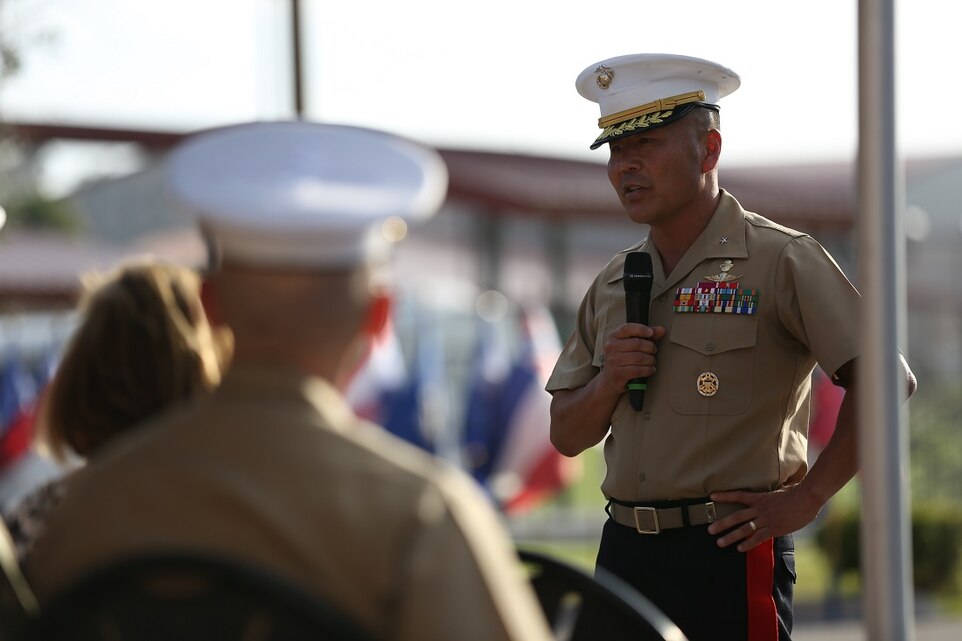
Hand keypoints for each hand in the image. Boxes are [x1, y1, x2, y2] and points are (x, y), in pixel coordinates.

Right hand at [599, 323, 666, 393]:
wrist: (610, 379)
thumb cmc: (622, 359)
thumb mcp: (631, 345)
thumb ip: (646, 336)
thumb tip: (661, 330)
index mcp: (613, 337)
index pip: (627, 328)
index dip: (641, 329)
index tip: (651, 333)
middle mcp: (611, 347)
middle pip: (637, 343)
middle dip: (650, 347)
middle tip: (653, 351)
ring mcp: (613, 361)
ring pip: (639, 358)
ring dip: (650, 360)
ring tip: (652, 361)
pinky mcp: (618, 373)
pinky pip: (638, 370)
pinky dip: (648, 370)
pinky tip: (650, 369)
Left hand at [707, 485, 822, 551]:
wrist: (807, 497)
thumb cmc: (797, 492)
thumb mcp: (781, 489)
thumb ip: (774, 492)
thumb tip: (777, 488)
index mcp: (760, 497)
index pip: (738, 495)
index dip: (724, 496)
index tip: (711, 496)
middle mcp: (760, 509)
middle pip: (736, 516)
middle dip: (722, 523)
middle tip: (709, 529)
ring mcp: (766, 519)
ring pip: (744, 529)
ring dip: (731, 536)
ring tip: (719, 542)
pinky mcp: (774, 529)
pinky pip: (758, 538)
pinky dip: (748, 544)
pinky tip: (740, 549)